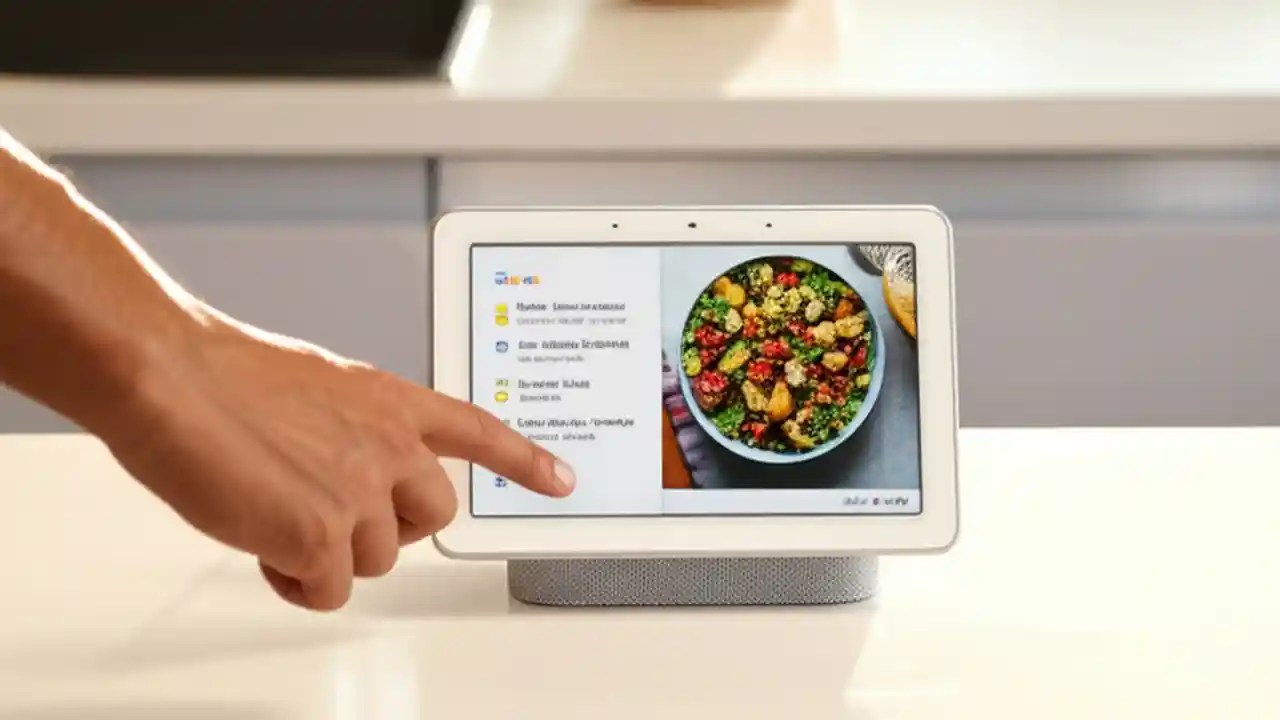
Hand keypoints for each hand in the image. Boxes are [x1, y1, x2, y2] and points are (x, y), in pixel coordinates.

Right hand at [101, 316, 574, 610]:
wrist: (170, 375)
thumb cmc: (224, 376)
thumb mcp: (320, 387)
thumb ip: (354, 427)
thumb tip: (347, 473)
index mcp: (391, 402)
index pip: (479, 431)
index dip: (524, 461)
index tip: (563, 479)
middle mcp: (390, 445)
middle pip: (432, 516)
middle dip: (391, 527)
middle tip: (336, 519)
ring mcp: (361, 491)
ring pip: (378, 559)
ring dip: (329, 554)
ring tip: (276, 517)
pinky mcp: (322, 536)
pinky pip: (327, 591)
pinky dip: (294, 582)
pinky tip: (262, 544)